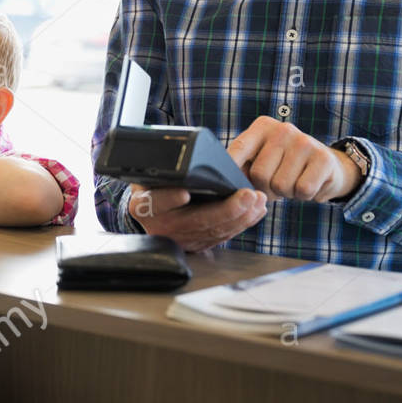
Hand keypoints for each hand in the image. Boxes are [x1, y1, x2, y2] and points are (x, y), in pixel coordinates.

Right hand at [128, 185, 267, 252]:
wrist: (145, 214)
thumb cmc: (150, 188)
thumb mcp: (146, 178)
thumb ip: (162, 172)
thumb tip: (182, 158)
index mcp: (144, 206)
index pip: (155, 203)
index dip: (169, 199)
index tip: (183, 193)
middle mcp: (162, 226)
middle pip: (196, 221)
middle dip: (226, 209)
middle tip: (247, 195)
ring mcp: (181, 238)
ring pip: (214, 231)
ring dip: (240, 217)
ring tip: (257, 200)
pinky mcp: (196, 244)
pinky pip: (222, 236)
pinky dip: (241, 223)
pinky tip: (255, 211)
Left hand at [227, 117, 360, 201]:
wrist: (327, 166)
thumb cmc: (283, 166)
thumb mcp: (260, 160)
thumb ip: (240, 166)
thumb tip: (219, 180)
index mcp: (262, 127)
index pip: (238, 150)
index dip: (230, 171)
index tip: (225, 183)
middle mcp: (283, 129)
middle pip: (259, 174)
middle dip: (265, 188)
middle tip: (275, 182)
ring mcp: (305, 141)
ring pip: (280, 185)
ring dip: (286, 193)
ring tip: (293, 181)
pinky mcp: (324, 158)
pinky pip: (303, 190)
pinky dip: (304, 195)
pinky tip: (308, 183)